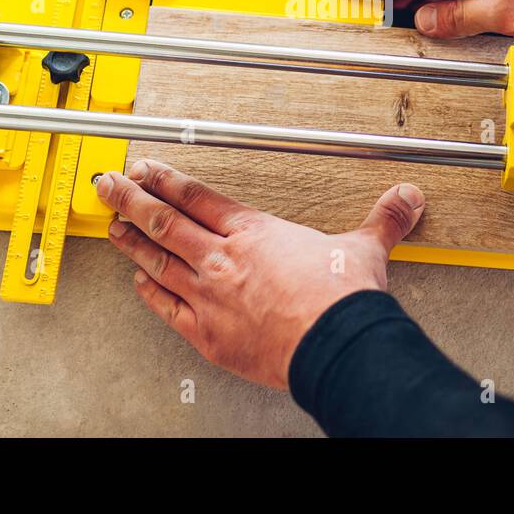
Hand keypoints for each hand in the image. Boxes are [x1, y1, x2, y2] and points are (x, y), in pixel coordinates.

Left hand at [96, 159, 424, 388]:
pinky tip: (138, 281)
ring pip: (157, 262)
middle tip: (106, 185)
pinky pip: (166, 307)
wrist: (335, 347)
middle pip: (164, 222)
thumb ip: (381, 220)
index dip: (166, 179)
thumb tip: (406, 199)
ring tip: (112, 226)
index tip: (144, 166)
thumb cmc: (342, 300)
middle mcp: (223, 259)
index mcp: (254, 232)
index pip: (198, 197)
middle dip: (130, 200)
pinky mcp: (207, 334)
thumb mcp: (363, 249)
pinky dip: (149, 292)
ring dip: (131, 242)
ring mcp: (209, 297)